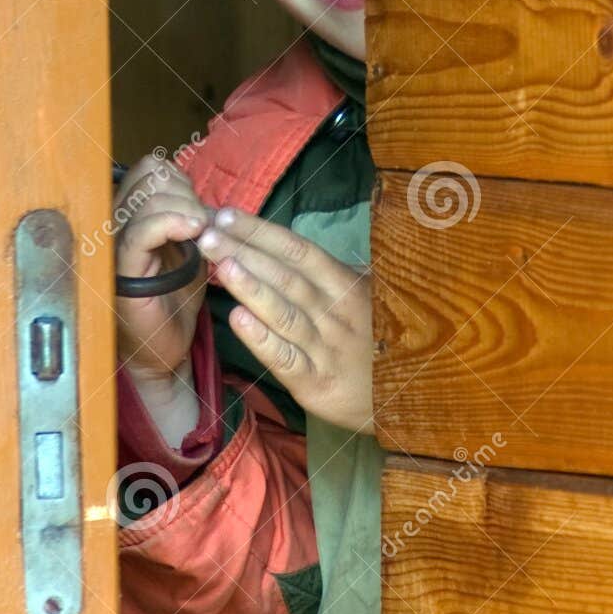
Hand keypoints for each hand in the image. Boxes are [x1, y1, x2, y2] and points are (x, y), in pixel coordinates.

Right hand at [112, 152, 211, 382]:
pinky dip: (173, 224)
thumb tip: (203, 198)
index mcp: (127, 213)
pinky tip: (193, 233)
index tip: (197, 210)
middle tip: (200, 227)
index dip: (180, 180)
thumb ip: (190, 216)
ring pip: (149, 198)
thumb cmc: (175, 298)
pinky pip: (143, 231)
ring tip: (200, 236)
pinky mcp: (120, 268)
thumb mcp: (189, 247)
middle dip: (185, 194)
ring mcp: (113, 243)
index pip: (150, 168)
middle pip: (149, 176)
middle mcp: (113, 222)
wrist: (167, 347)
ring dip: (186, 210)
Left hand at [205, 206, 374, 434]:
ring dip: (250, 288)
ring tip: (220, 266)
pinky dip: (262, 339)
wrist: (407, 398)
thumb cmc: (376, 338)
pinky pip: (285, 358)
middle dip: (244, 252)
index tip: (224, 215)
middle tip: (205, 234)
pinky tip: (237, 320)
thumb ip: (329, 270)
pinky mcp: (315, 382)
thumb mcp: (366, 295)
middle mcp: (334, 312)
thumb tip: (283, 239)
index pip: (298, 251)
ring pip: (283, 312)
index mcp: (345, 285)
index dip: (262, 232)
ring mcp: (325, 348)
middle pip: (284, 276)